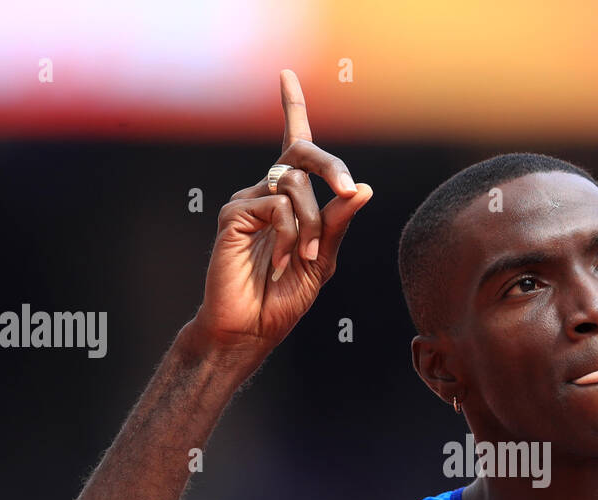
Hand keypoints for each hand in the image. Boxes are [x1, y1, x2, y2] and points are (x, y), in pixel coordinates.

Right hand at [191, 69, 372, 360]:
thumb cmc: (284, 297)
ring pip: (295, 187)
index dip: (292, 108)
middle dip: (331, 167)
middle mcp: (268, 192)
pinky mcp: (233, 214)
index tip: (286, 74)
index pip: (294, 146)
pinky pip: (277, 206)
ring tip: (304, 260)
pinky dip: (290, 236)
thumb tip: (364, 189)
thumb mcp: (324, 261)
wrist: (251, 328)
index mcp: (291, 200)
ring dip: (311, 226)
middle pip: (301, 153)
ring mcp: (248, 201)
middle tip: (347, 188)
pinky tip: (282, 262)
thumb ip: (338, 225)